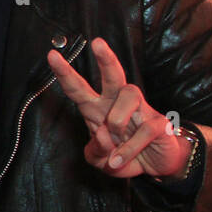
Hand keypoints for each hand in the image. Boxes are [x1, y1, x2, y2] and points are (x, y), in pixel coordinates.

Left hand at [47, 37, 190, 178]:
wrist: (156, 168)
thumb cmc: (124, 157)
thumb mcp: (100, 160)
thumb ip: (94, 151)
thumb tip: (101, 133)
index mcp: (97, 110)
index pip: (78, 88)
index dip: (65, 73)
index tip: (52, 55)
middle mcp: (118, 104)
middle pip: (113, 75)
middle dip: (105, 59)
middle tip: (97, 42)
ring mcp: (142, 111)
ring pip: (129, 94)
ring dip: (117, 122)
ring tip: (114, 144)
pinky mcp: (159, 123)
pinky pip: (144, 129)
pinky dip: (129, 148)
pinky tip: (122, 159)